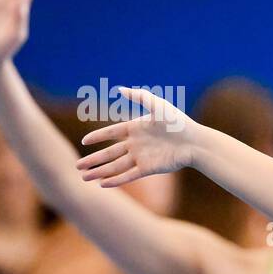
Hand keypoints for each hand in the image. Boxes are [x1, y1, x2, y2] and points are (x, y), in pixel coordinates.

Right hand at [77, 87, 200, 186]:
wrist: (195, 141)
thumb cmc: (178, 122)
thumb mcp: (158, 105)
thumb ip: (139, 97)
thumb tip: (119, 89)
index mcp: (136, 128)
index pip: (111, 133)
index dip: (98, 137)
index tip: (84, 142)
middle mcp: (136, 144)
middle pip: (109, 153)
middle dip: (93, 160)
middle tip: (77, 166)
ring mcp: (141, 157)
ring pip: (115, 166)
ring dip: (100, 172)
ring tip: (84, 177)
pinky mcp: (148, 169)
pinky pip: (128, 175)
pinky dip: (115, 179)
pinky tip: (102, 184)